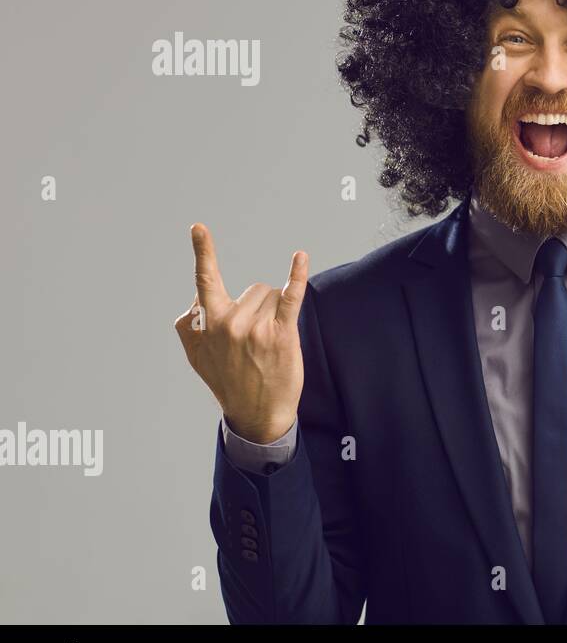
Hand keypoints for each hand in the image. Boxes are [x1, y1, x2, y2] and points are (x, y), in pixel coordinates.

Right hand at [173, 223, 308, 443]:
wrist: (257, 414)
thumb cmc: (228, 382)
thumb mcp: (197, 357)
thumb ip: (190, 326)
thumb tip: (194, 303)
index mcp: (208, 323)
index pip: (204, 281)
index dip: (203, 252)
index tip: (199, 228)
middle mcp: (229, 322)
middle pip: (254, 289)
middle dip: (259, 308)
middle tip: (257, 341)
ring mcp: (255, 328)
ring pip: (273, 295)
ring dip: (276, 313)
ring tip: (270, 344)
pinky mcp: (281, 334)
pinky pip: (290, 297)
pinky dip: (296, 275)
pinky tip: (300, 257)